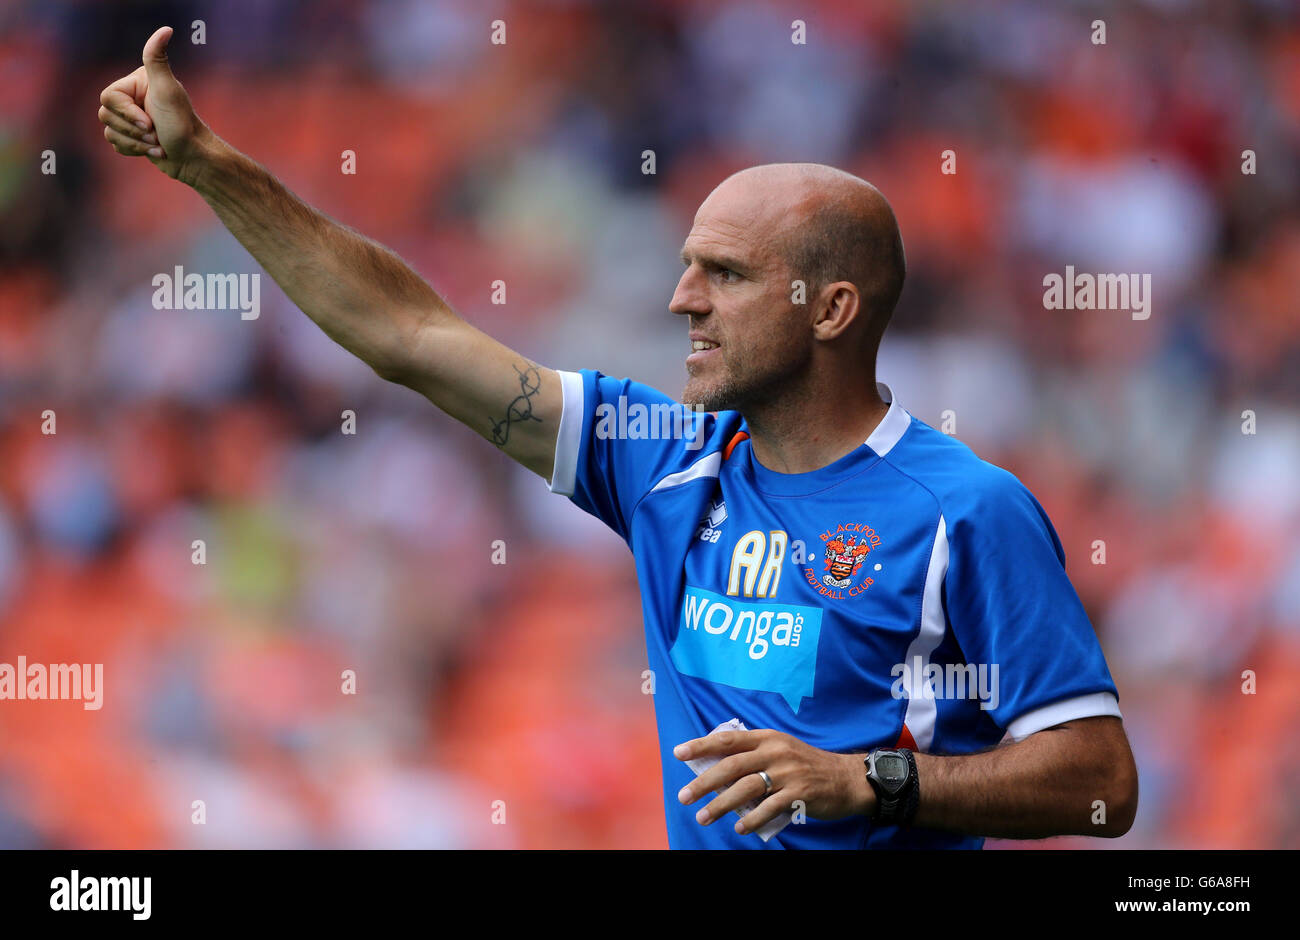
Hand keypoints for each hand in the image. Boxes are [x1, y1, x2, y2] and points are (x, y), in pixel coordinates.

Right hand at [97, 26, 211, 183]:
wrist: (194, 157)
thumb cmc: (182, 124)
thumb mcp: (167, 90)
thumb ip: (157, 59)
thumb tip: (166, 29)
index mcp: (135, 84)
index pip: (108, 98)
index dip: (126, 113)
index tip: (149, 122)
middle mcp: (131, 98)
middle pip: (106, 116)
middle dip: (133, 130)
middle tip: (156, 132)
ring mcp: (131, 118)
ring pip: (110, 132)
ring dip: (137, 143)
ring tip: (158, 143)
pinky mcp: (132, 137)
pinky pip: (116, 144)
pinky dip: (136, 151)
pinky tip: (156, 151)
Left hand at [674, 728, 874, 834]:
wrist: (846, 778)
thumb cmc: (806, 765)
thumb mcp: (780, 749)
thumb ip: (753, 755)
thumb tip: (716, 770)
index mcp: (767, 738)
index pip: (727, 739)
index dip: (701, 745)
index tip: (678, 753)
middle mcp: (775, 752)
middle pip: (732, 765)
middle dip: (704, 782)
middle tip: (684, 796)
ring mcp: (788, 772)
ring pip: (746, 787)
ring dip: (721, 804)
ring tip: (703, 816)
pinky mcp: (800, 793)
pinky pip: (770, 808)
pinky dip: (752, 819)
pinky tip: (739, 828)